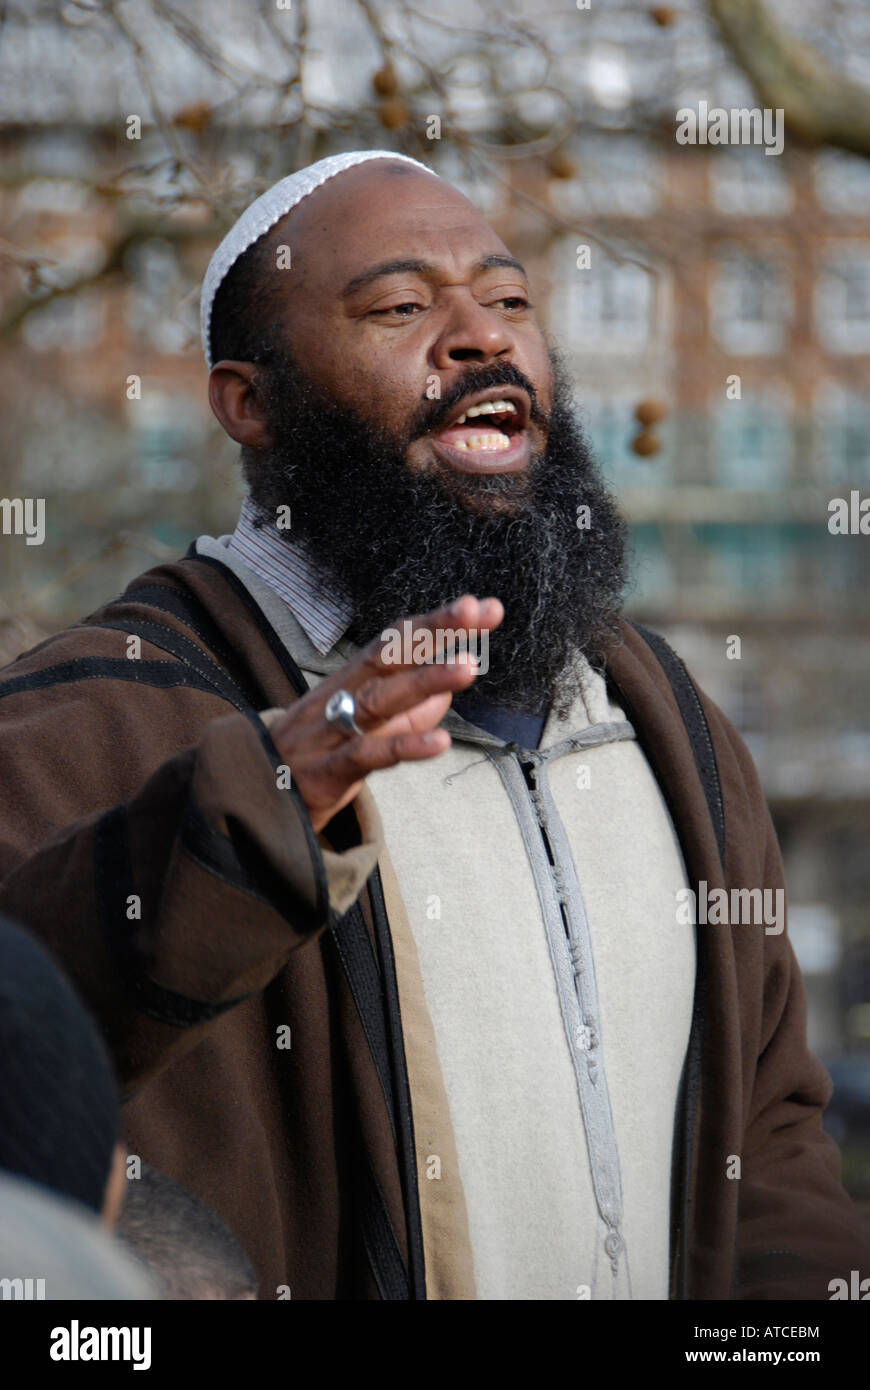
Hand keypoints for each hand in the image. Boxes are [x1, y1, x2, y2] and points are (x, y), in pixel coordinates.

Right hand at [267, 594, 503, 833]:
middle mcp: (342, 695)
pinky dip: (404, 746)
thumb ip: (408, 712)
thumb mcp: (365, 726)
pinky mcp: (326, 771)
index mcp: (353, 679)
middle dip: (433, 630)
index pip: (399, 641)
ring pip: (380, 700)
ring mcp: (332, 731)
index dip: (439, 624)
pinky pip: (367, 755)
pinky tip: (440, 742)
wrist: (252, 796)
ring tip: (468, 667)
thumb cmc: (316, 753)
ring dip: (425, 681)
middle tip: (476, 611)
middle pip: (389, 654)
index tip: (483, 608)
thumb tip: (447, 695)